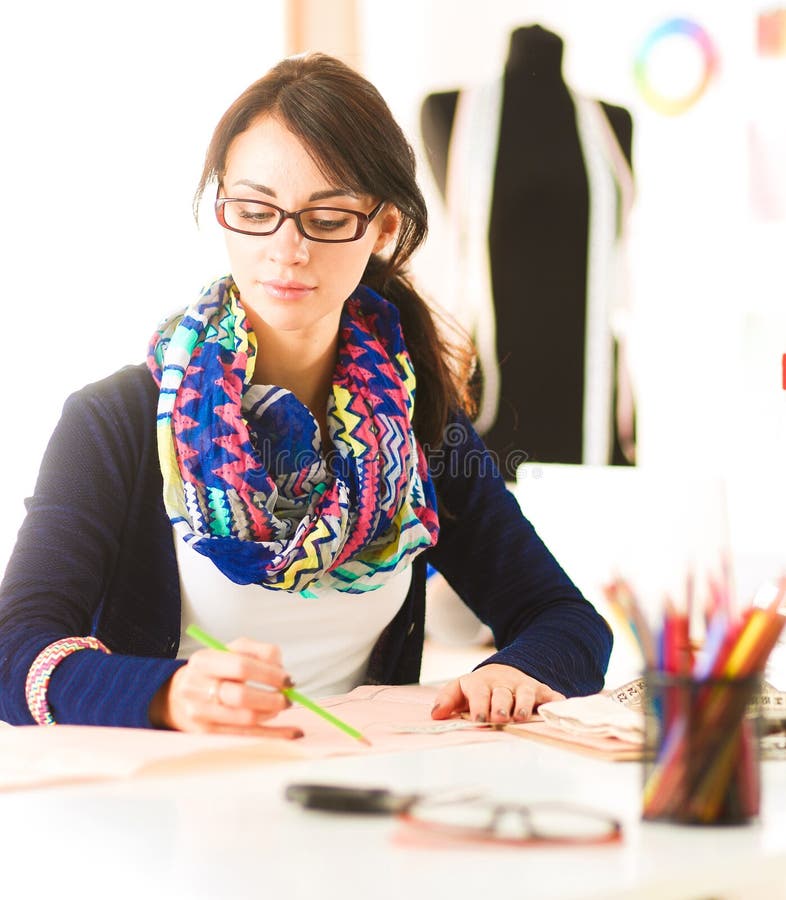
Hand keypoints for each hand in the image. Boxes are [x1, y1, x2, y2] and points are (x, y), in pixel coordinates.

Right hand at [149, 637, 302, 737]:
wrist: (180, 695)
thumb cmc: (215, 671)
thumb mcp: (232, 651)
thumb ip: (261, 652)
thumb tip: (283, 672)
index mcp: (204, 661)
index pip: (241, 666)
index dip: (269, 674)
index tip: (287, 679)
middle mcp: (196, 687)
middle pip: (241, 696)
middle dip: (272, 698)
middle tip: (287, 698)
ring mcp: (200, 713)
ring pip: (245, 719)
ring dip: (271, 714)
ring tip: (281, 707)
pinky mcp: (207, 734)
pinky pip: (247, 736)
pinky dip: (273, 735)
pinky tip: (292, 733)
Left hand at [430, 663, 564, 724]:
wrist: (504, 671)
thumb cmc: (479, 689)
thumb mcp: (460, 690)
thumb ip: (447, 700)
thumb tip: (435, 715)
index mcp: (481, 683)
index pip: (479, 692)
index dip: (479, 705)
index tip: (479, 718)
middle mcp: (503, 683)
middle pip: (502, 693)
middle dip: (501, 706)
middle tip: (500, 718)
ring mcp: (523, 686)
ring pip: (525, 692)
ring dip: (523, 704)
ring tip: (520, 717)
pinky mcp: (541, 691)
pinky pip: (550, 695)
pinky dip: (555, 701)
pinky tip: (558, 707)